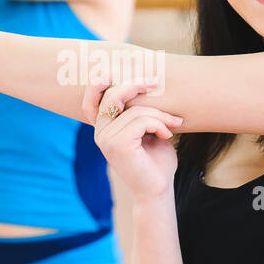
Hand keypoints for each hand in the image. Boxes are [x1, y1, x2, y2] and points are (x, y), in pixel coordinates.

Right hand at [82, 77, 182, 200]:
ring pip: (135, 110)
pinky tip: (166, 136)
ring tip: (173, 125)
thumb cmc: (156, 163)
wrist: (157, 191)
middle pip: (113, 96)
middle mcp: (100, 133)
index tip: (111, 72)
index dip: (97, 85)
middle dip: (135, 85)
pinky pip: (141, 121)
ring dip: (160, 115)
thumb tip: (149, 87)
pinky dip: (159, 124)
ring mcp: (106, 139)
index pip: (91, 101)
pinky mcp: (118, 145)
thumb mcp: (149, 132)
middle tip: (154, 82)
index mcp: (104, 130)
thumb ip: (142, 114)